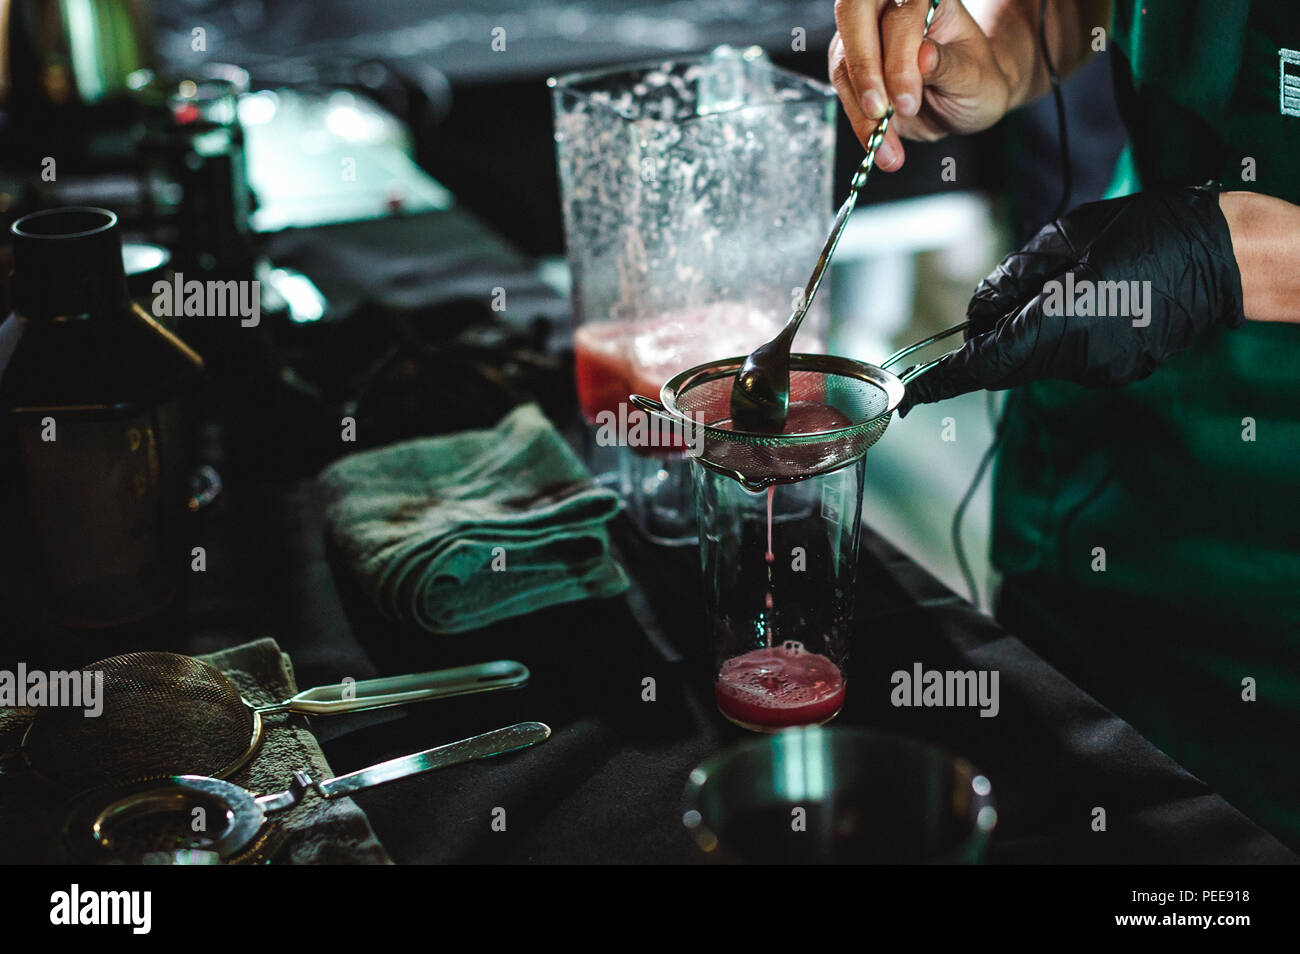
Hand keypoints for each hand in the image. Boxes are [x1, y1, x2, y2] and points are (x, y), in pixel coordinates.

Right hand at [829, 0, 1015, 169]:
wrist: (963, 98)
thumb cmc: (975, 79)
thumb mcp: (974, 78)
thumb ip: (948, 66)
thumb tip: (923, 57)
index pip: (901, 15)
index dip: (899, 58)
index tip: (908, 101)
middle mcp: (889, 7)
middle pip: (854, 16)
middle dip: (864, 69)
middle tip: (878, 113)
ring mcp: (864, 35)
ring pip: (843, 62)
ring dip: (860, 110)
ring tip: (884, 146)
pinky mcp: (850, 66)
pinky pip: (843, 91)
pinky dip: (859, 123)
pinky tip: (879, 146)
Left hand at [898, 183, 1245, 413]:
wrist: (1224, 253)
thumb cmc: (1147, 230)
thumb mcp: (1066, 237)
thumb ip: (1014, 279)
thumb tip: (981, 313)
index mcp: (1060, 322)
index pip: (982, 364)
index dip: (940, 381)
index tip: (906, 395)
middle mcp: (1078, 359)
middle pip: (1005, 362)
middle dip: (991, 335)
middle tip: (1013, 293)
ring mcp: (1102, 371)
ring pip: (1035, 359)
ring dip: (1029, 330)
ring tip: (1069, 283)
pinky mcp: (1118, 371)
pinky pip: (1067, 357)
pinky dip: (1060, 333)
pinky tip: (1092, 298)